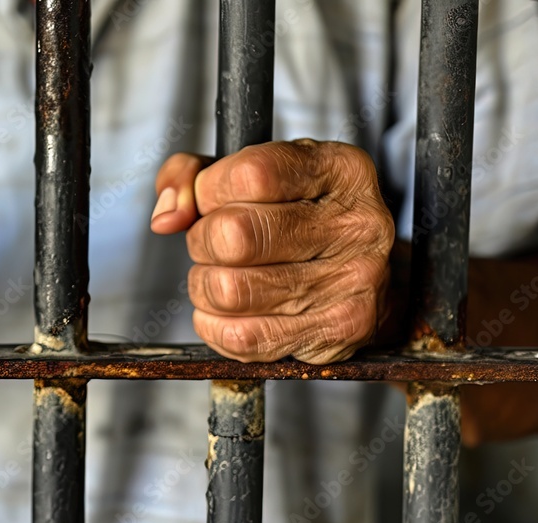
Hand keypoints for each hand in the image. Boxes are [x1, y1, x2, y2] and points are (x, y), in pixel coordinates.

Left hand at [151, 139, 393, 363]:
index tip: (212, 199)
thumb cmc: (297, 217)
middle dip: (203, 241)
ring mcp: (351, 282)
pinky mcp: (337, 332)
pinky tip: (231, 310)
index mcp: (339, 170)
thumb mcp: (253, 172)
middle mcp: (355, 224)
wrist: (370, 279)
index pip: (250, 174)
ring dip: (206, 285)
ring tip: (223, 276)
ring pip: (229, 290)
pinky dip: (215, 324)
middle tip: (214, 244)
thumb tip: (167, 217)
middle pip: (234, 235)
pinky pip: (241, 337)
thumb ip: (193, 176)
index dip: (210, 190)